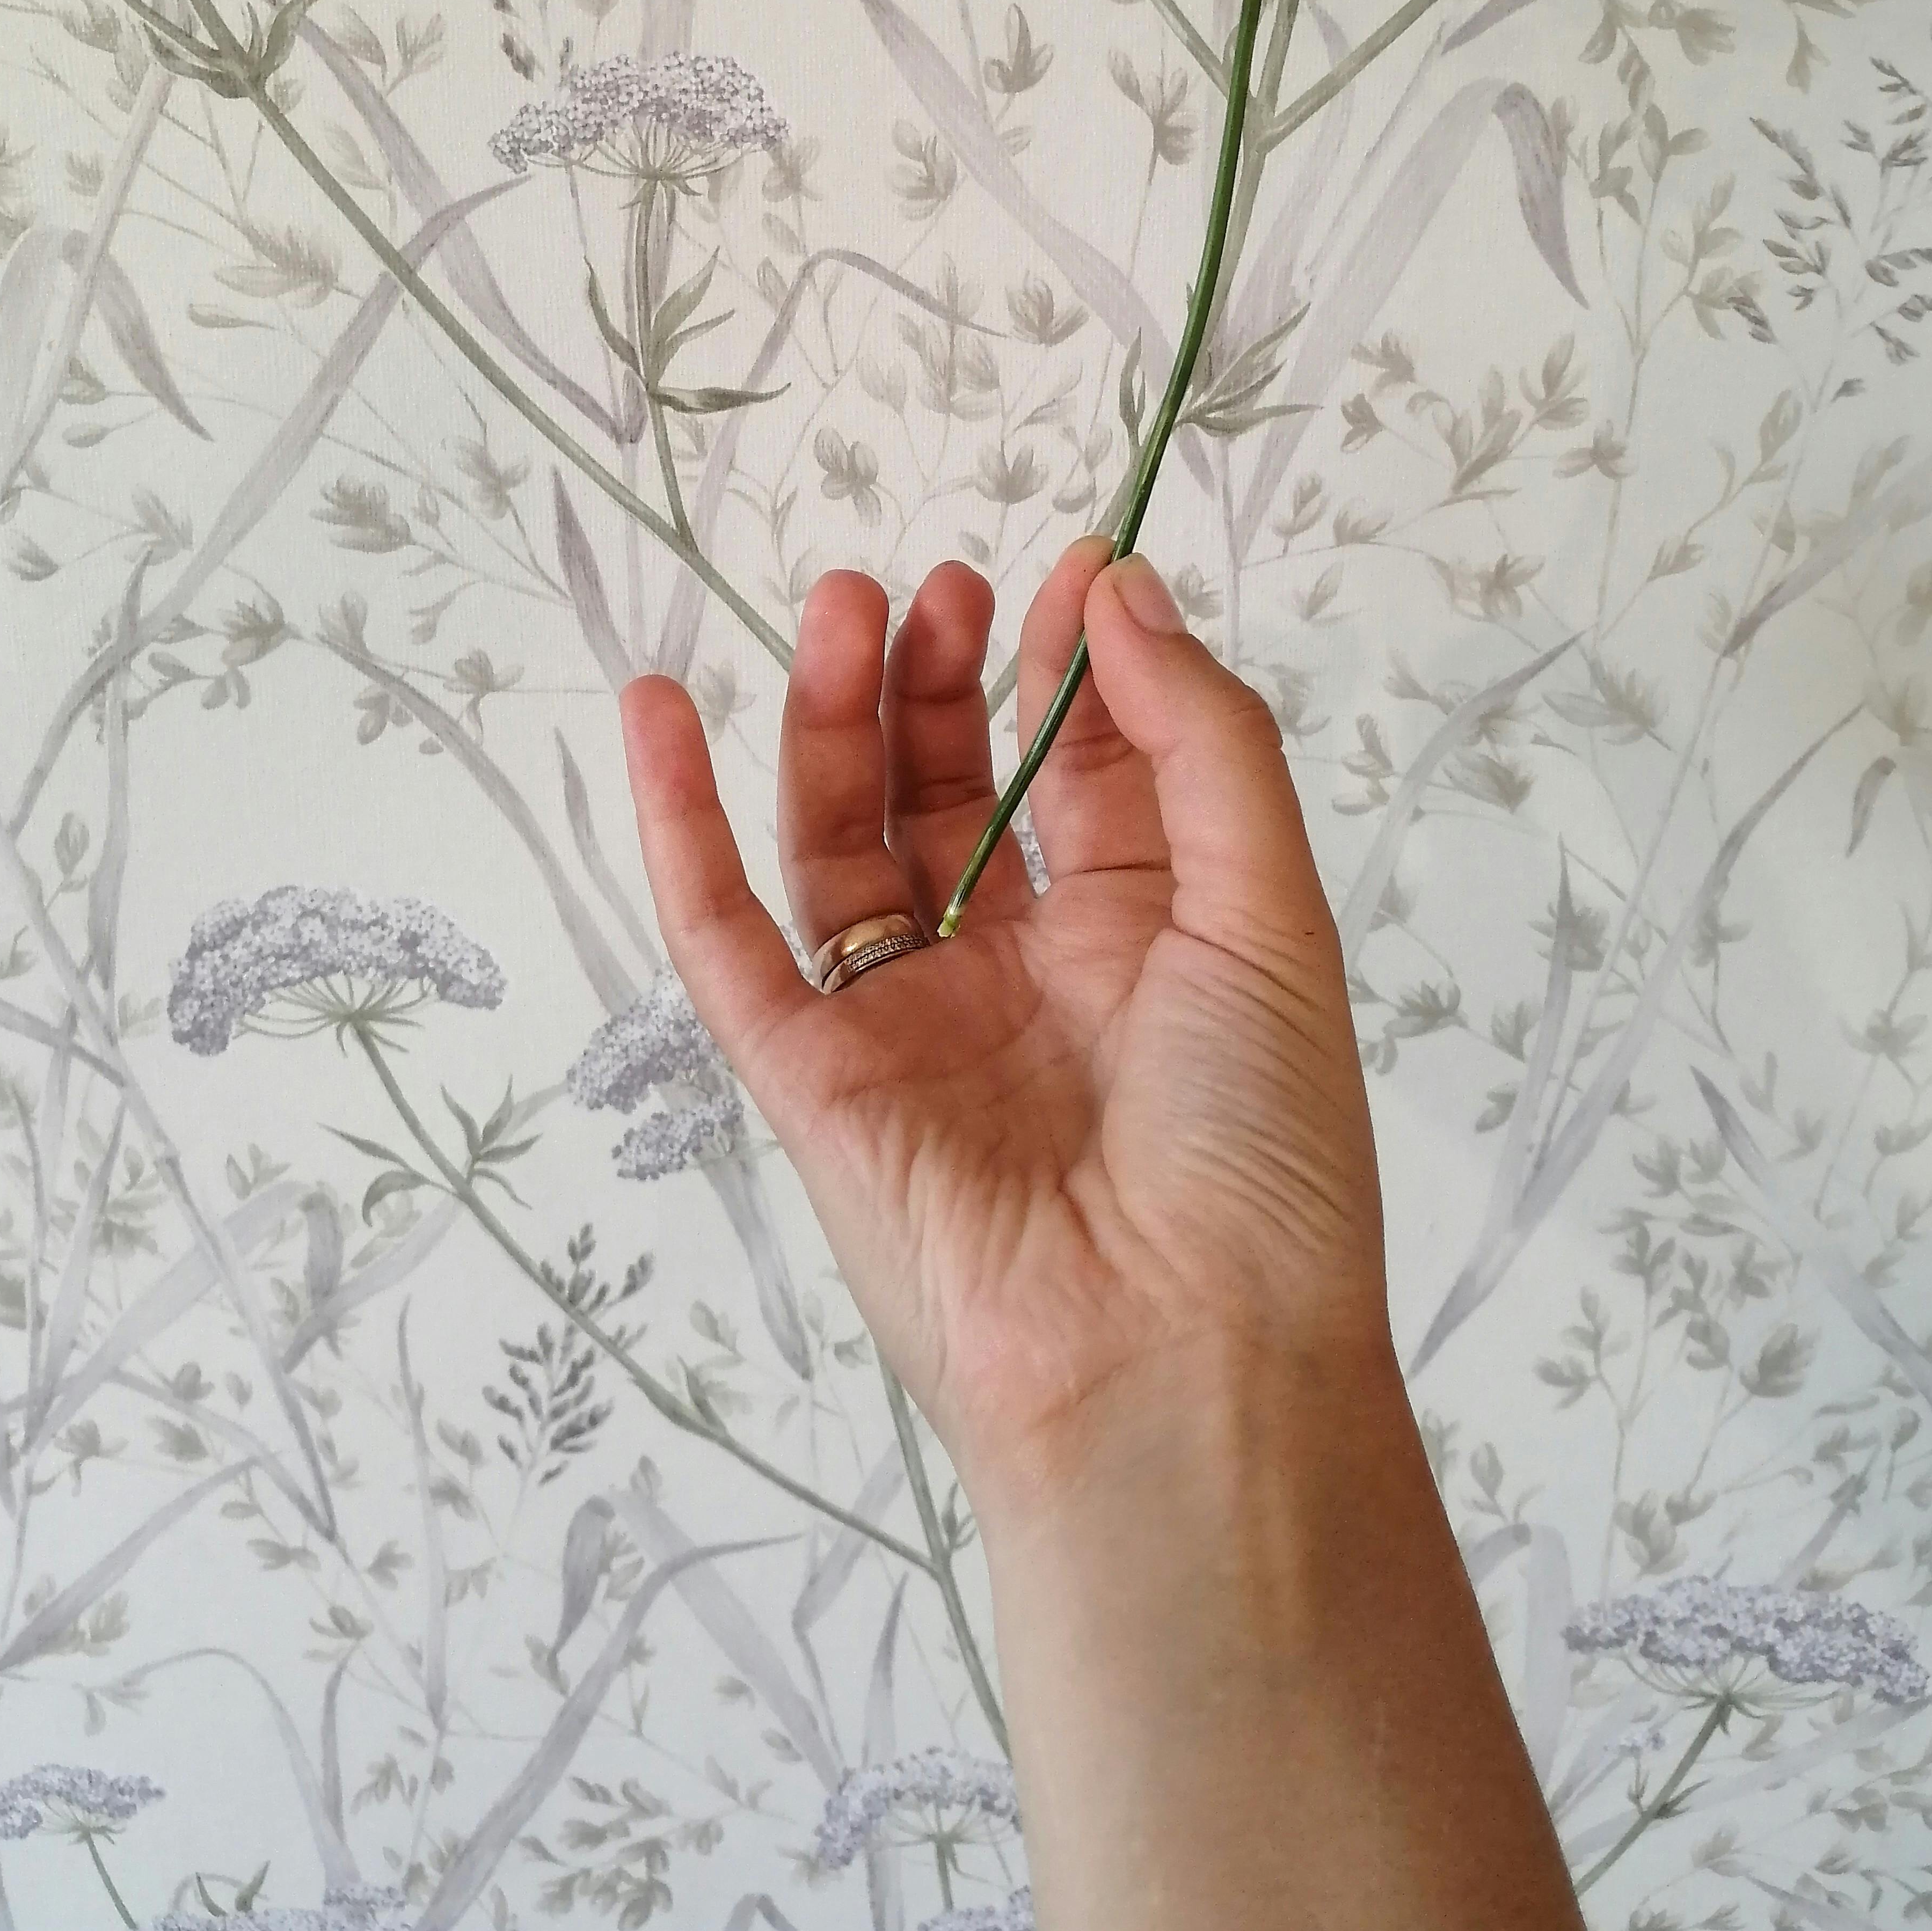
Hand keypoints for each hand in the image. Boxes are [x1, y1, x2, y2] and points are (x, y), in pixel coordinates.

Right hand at [619, 538, 1391, 1507]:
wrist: (1179, 1362)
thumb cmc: (1259, 1148)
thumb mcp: (1272, 915)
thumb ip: (1201, 743)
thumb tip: (1121, 586)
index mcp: (1144, 945)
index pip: (1087, 773)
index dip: (1073, 668)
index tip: (1072, 568)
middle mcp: (1019, 977)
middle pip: (951, 796)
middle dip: (942, 682)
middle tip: (939, 586)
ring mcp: (907, 1028)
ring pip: (842, 844)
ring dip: (834, 721)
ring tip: (848, 604)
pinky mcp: (810, 1083)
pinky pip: (727, 941)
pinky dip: (680, 829)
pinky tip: (659, 712)